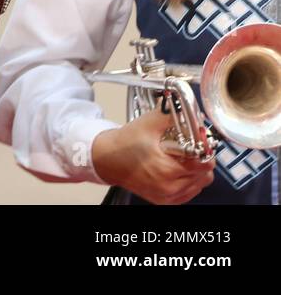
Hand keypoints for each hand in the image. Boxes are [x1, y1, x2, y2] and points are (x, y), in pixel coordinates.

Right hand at [91, 109, 216, 204]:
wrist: (106, 159)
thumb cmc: (123, 144)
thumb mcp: (147, 124)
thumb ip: (170, 115)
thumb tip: (186, 108)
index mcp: (166, 170)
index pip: (204, 164)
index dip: (205, 148)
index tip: (199, 139)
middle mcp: (169, 187)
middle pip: (205, 175)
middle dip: (201, 159)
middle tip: (190, 147)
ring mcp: (167, 196)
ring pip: (199, 184)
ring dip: (196, 170)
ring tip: (181, 158)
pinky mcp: (165, 201)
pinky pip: (189, 192)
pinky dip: (188, 181)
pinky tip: (177, 169)